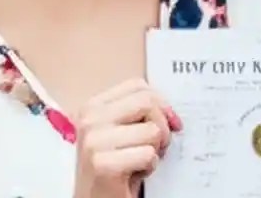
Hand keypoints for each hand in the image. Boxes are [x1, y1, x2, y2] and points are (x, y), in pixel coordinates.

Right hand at [72, 79, 181, 197]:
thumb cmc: (112, 168)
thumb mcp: (119, 133)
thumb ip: (137, 114)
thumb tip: (171, 111)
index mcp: (92, 108)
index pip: (137, 86)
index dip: (160, 102)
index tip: (169, 120)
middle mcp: (89, 120)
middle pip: (147, 102)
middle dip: (162, 124)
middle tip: (158, 144)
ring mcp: (94, 142)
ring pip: (152, 130)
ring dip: (156, 150)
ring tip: (140, 161)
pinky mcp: (103, 165)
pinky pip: (148, 155)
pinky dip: (149, 167)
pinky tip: (135, 174)